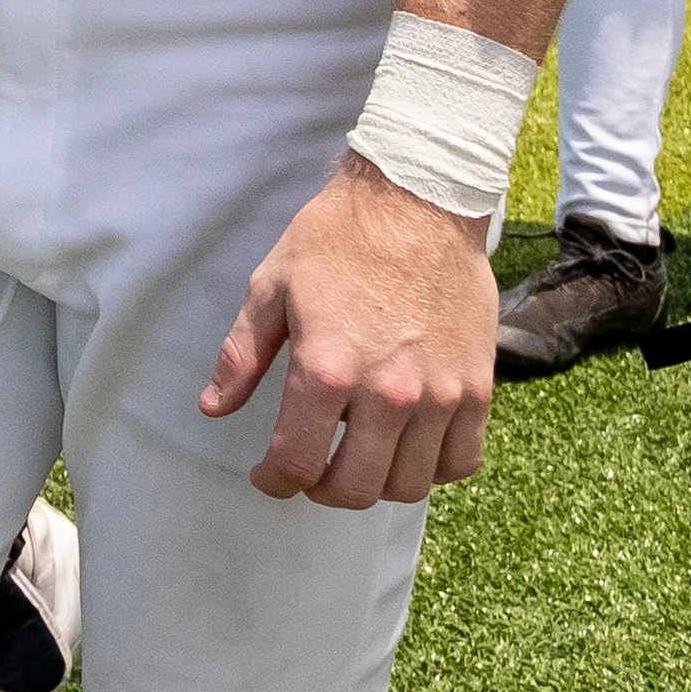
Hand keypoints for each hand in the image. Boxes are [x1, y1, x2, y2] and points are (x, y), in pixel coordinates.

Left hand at [201, 152, 497, 506]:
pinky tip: (407, 446)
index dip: (274, 481)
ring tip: (355, 458)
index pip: (296, 462)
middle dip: (320, 490)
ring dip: (375, 484)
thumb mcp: (272, 287)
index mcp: (327, 368)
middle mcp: (388, 393)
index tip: (266, 476)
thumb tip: (213, 407)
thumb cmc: (338, 238)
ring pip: (409, 485)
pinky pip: (460, 461)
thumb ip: (242, 355)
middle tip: (308, 470)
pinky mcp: (477, 388)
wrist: (418, 201)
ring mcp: (440, 395)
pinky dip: (431, 468)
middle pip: (354, 488)